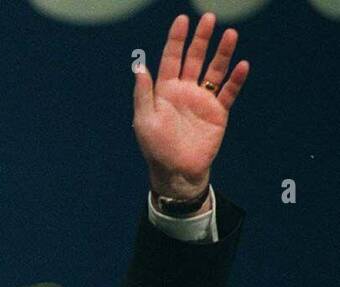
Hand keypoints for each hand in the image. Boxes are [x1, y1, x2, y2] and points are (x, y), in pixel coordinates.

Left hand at [133, 13, 248, 200]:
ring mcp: (203, 100)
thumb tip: (140, 67)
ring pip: (214, 70)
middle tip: (209, 18)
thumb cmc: (156, 148)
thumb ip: (143, 94)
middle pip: (195, 58)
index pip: (171, 59)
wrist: (176, 171)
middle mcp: (185, 90)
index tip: (182, 20)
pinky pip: (229, 92)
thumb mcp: (144, 121)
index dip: (176, 39)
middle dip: (201, 38)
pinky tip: (242, 65)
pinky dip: (235, 79)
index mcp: (165, 91)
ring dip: (222, 53)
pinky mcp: (218, 112)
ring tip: (230, 34)